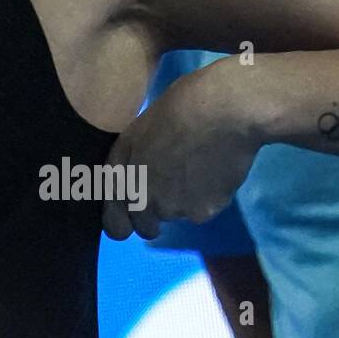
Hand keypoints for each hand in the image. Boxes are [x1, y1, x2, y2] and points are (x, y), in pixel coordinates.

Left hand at [102, 60, 261, 240]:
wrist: (222, 113)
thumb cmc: (175, 111)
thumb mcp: (135, 133)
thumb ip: (126, 165)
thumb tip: (125, 186)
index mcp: (123, 180)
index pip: (116, 226)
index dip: (122, 223)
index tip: (132, 215)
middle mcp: (144, 202)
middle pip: (146, 227)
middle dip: (154, 213)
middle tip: (170, 184)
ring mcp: (175, 210)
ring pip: (175, 215)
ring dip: (181, 201)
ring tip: (194, 167)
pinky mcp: (205, 212)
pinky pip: (201, 210)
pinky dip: (205, 197)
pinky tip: (212, 171)